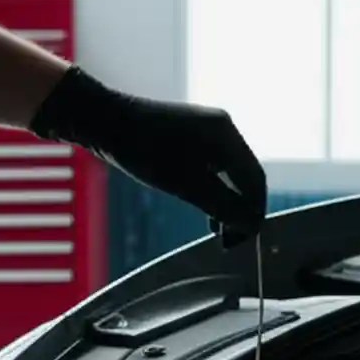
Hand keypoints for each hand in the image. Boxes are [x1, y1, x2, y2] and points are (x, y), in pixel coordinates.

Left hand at [29, 67, 265, 242]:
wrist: (103, 119)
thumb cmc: (144, 152)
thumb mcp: (186, 186)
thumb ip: (223, 206)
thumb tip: (251, 226)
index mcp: (227, 136)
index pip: (255, 181)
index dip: (254, 213)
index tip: (244, 240)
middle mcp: (223, 129)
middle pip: (245, 177)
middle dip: (242, 210)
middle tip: (230, 240)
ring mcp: (207, 130)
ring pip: (229, 174)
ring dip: (228, 202)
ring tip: (218, 231)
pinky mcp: (191, 135)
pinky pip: (214, 167)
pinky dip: (214, 190)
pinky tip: (206, 210)